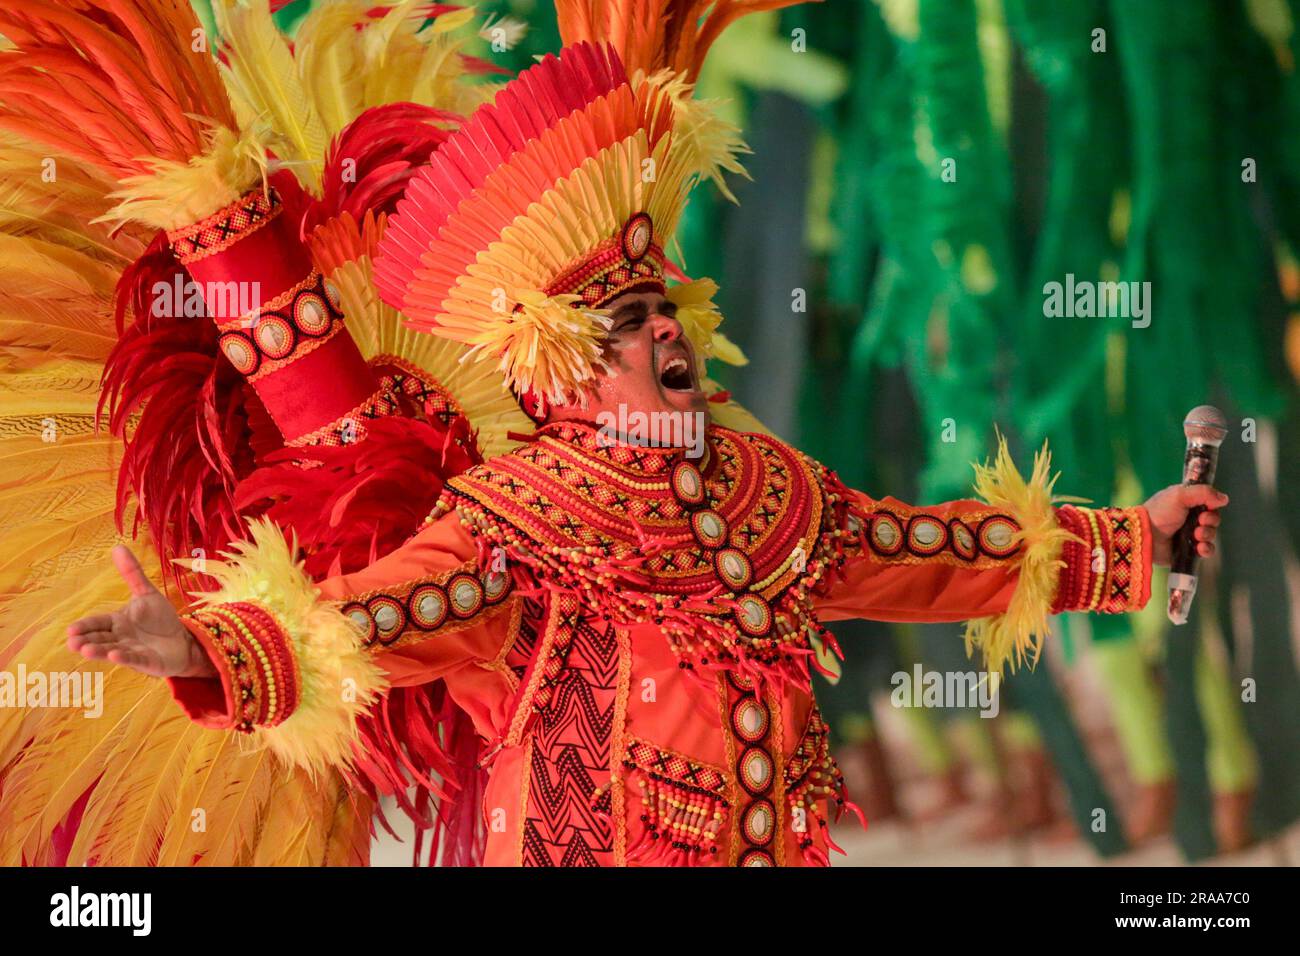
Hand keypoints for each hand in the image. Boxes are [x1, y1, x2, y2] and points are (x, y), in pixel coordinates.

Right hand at [66, 545, 214, 678]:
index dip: (85, 627)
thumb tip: (117, 547)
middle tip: (72, 642)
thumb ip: (132, 573)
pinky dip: (124, 658)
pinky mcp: (147, 662)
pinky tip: (114, 655)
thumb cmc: (160, 620)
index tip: (70, 630)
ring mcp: (132, 651)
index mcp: (117, 622)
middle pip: (99, 639)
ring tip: (85, 650)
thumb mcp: (146, 593)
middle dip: (86, 641)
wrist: (182, 641)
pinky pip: (134, 659)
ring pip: (112, 651)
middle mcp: (120, 638)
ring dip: (99, 651)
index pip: (97, 623)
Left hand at [1142, 484, 1227, 566]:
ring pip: (1211, 535)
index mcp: (1186, 503)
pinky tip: (1200, 548)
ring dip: (1208, 534)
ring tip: (1196, 535)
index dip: (1212, 506)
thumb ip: (1204, 493)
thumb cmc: (1159, 512)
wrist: (1144, 535)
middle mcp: (1189, 518)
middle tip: (1200, 522)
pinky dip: (1206, 549)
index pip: (1209, 503)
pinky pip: (1206, 551)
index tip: (1207, 507)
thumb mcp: (1180, 495)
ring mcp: (1188, 535)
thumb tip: (1224, 499)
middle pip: (1213, 519)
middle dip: (1211, 521)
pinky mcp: (1187, 551)